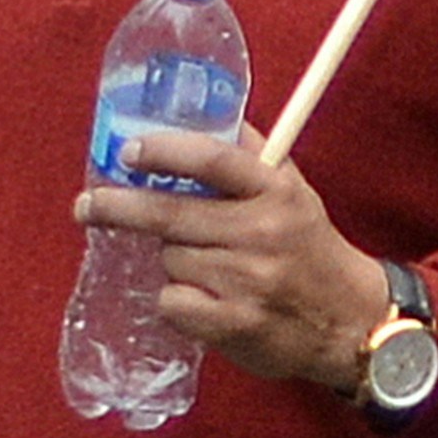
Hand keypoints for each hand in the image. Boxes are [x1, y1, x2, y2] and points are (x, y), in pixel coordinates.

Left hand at [87, 118, 399, 392]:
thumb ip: (248, 154)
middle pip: (169, 214)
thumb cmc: (309, 248)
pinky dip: (175, 301)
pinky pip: (172, 303)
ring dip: (171, 261)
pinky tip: (202, 301)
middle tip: (86, 206)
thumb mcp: (292, 191)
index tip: (128, 151)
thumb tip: (202, 112)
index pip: (210, 158)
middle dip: (117, 207)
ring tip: (204, 267)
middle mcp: (261, 232)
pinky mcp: (234, 325)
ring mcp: (247, 281)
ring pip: (169, 260)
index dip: (162, 151)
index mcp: (275, 190)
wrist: (351, 322)